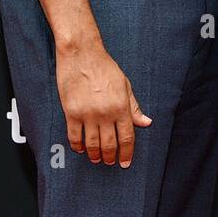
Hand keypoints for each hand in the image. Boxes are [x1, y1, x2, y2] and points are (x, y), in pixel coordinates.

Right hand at [55, 41, 151, 167]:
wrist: (81, 53)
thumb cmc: (104, 67)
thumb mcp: (125, 85)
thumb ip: (134, 107)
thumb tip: (146, 122)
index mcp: (121, 107)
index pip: (127, 138)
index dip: (127, 153)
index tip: (125, 162)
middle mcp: (105, 113)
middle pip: (109, 145)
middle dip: (111, 157)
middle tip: (110, 161)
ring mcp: (87, 114)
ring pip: (92, 144)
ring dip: (95, 155)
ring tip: (96, 158)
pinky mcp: (71, 112)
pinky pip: (74, 136)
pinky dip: (78, 146)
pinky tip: (81, 149)